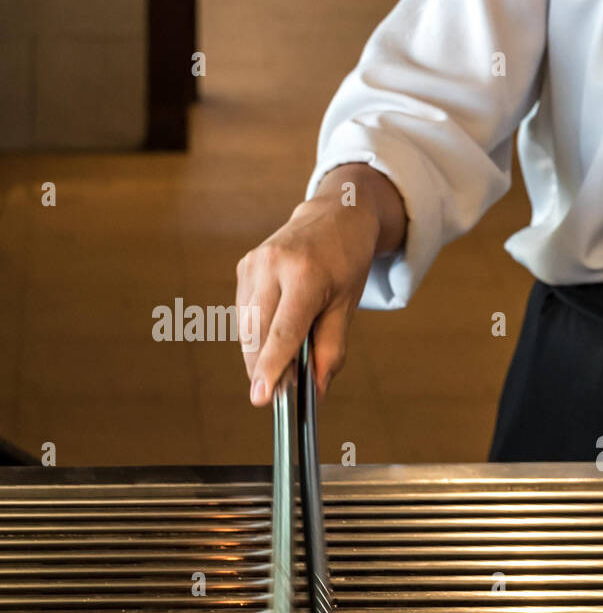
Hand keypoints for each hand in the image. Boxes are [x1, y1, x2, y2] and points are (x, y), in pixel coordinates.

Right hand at [237, 164, 404, 403]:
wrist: (334, 215)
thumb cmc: (346, 262)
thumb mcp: (348, 305)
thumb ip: (332, 349)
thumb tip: (316, 390)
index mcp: (305, 275)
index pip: (283, 331)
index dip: (271, 367)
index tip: (261, 397)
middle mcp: (273, 266)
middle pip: (259, 333)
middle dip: (263, 368)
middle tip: (277, 394)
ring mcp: (253, 264)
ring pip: (247, 327)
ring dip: (257, 354)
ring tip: (278, 368)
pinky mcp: (244, 266)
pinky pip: (245, 313)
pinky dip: (256, 334)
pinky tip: (272, 339)